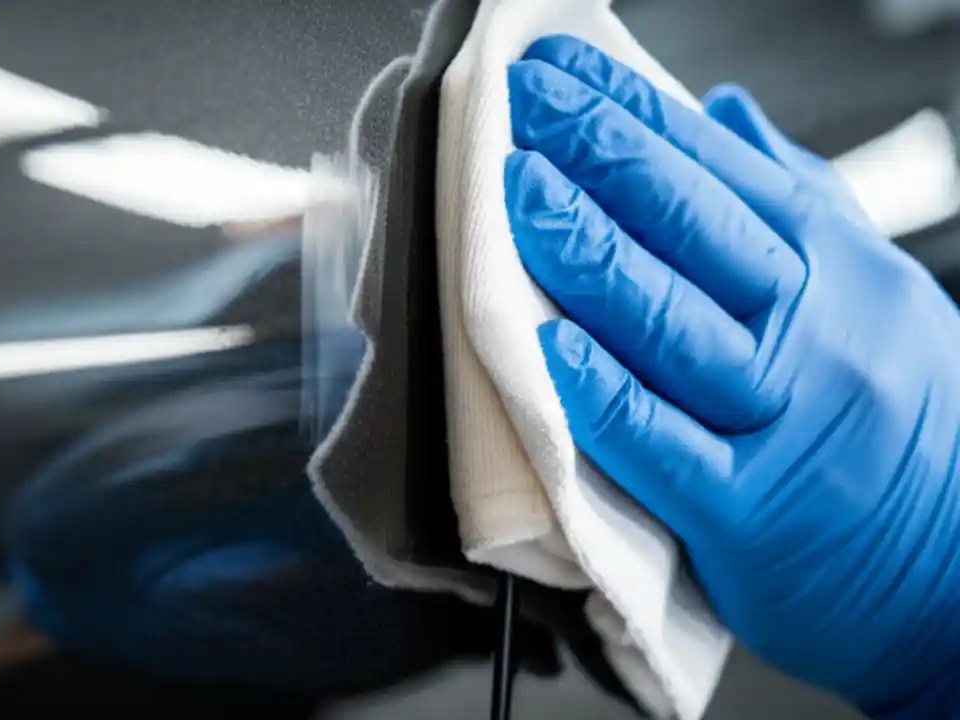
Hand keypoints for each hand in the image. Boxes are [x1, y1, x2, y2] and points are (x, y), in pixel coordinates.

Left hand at [505, 35, 959, 715]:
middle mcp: (810, 330)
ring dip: (586, 251)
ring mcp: (777, 419)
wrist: (959, 562)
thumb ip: (792, 197)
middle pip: (690, 226)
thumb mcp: (871, 288)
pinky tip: (548, 347)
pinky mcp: (744, 510)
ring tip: (520, 196)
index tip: (557, 73)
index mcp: (831, 265)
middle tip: (525, 110)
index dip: (630, 110)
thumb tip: (721, 111)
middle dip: (598, 155)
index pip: (716, 165)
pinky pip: (663, 444)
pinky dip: (604, 393)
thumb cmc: (902, 419)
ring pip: (670, 320)